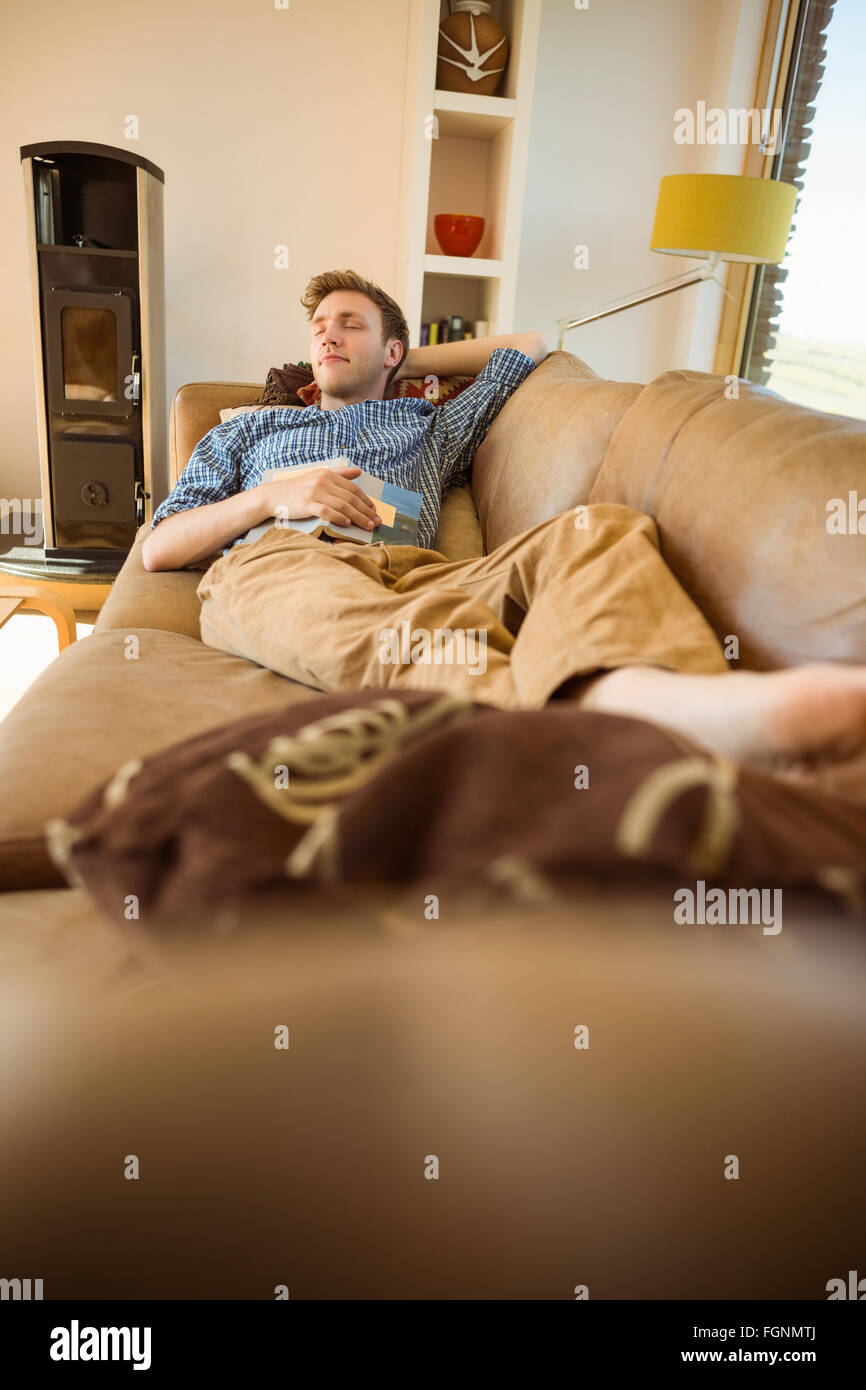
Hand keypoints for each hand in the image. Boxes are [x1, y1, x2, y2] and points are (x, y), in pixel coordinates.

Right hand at [256, 465, 381, 530]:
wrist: (274, 496)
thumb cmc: (298, 489)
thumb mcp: (318, 476)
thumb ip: (339, 474)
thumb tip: (359, 472)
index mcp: (327, 474)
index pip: (353, 489)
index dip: (366, 501)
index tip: (375, 511)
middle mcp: (322, 481)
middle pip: (350, 498)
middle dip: (366, 511)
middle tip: (376, 522)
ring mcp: (314, 492)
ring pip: (342, 506)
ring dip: (358, 517)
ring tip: (367, 526)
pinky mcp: (306, 504)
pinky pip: (327, 512)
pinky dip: (339, 518)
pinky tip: (347, 524)